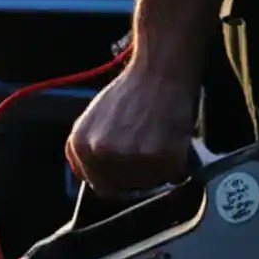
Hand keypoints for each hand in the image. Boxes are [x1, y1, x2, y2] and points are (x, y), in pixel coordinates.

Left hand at [65, 63, 196, 196]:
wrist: (158, 72)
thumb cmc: (129, 94)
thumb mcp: (91, 121)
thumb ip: (88, 151)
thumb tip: (92, 180)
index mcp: (81, 145)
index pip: (97, 184)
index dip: (117, 180)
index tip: (129, 174)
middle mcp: (101, 153)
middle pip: (123, 186)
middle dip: (137, 175)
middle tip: (149, 156)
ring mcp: (129, 155)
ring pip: (147, 183)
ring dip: (157, 171)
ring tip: (160, 145)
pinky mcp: (159, 155)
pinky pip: (171, 174)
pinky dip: (177, 165)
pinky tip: (173, 145)